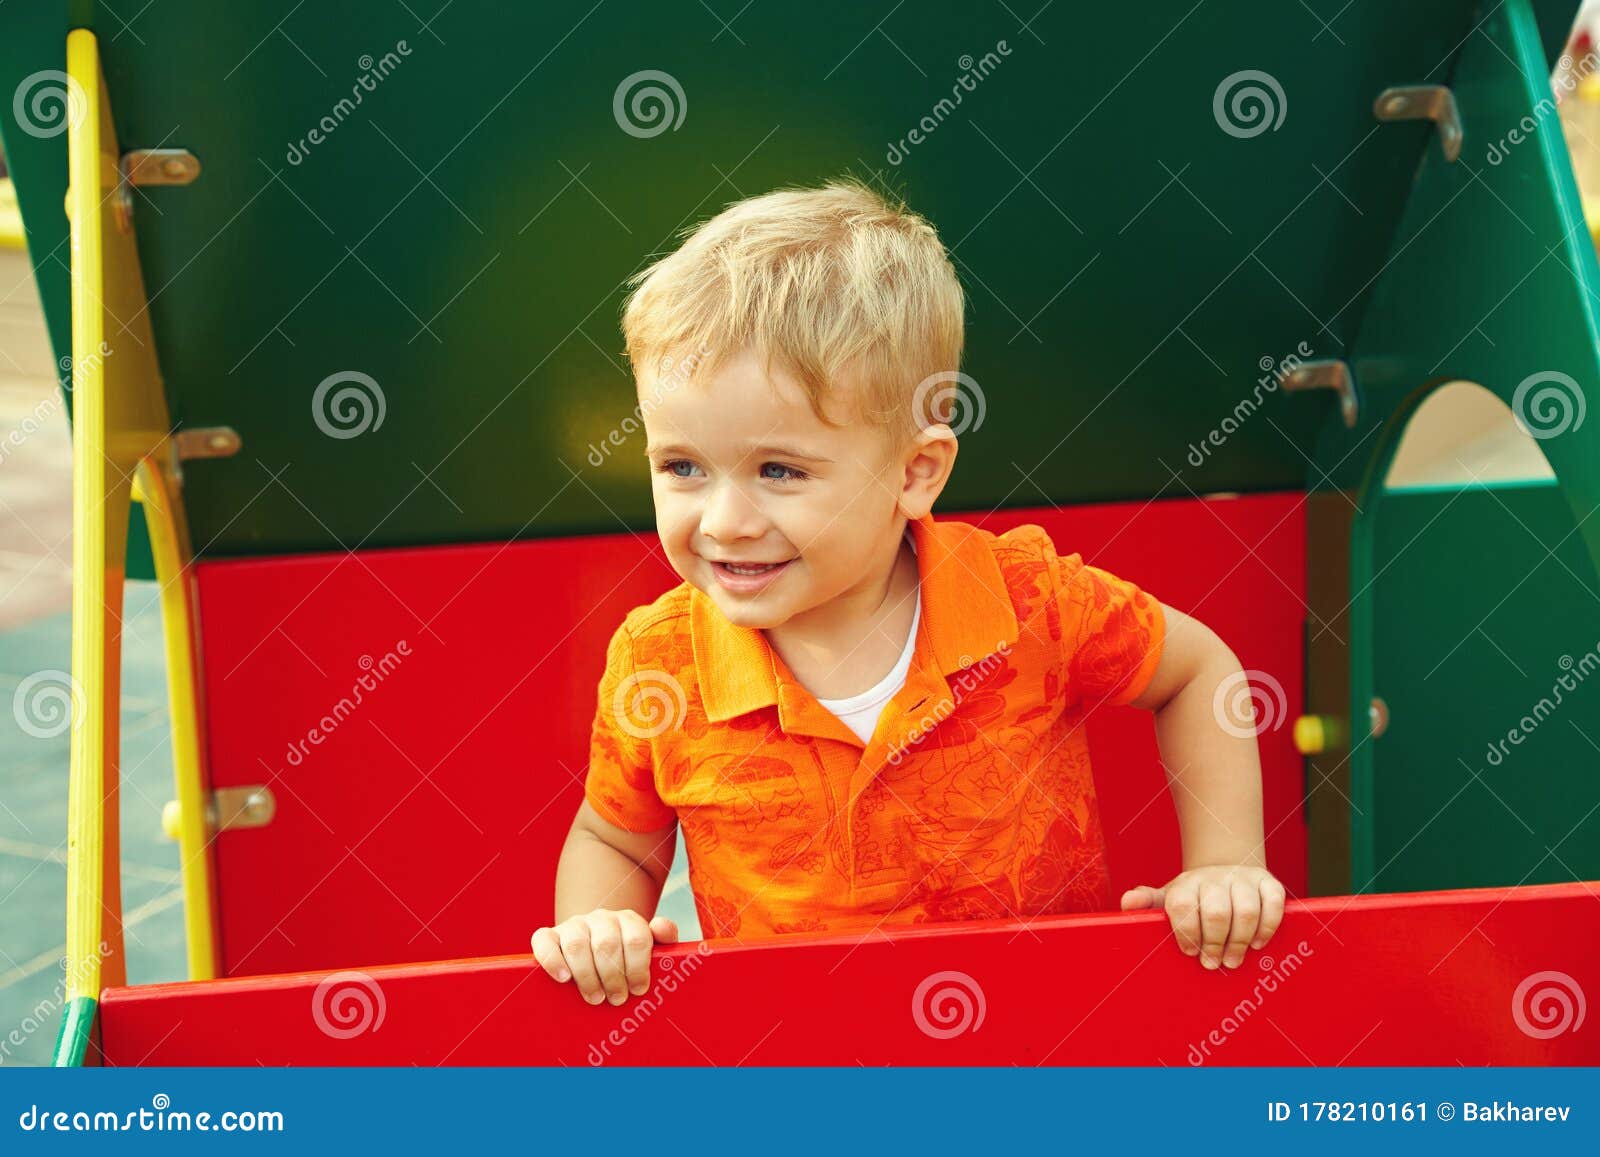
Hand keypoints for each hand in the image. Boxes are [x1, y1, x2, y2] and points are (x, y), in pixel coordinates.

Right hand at [531, 908, 678, 1004]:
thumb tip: (662, 928)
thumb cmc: (627, 957)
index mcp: (628, 920)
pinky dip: (552, 960)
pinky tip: (564, 979)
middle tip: (617, 999)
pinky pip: (544, 941)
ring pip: (577, 944)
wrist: (596, 946)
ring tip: (596, 998)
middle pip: (607, 945)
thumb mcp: (650, 948)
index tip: (638, 989)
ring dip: (587, 976)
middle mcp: (601, 918)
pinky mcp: (550, 935)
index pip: (636, 938)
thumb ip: (663, 937)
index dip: (638, 968)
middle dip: (613, 977)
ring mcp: (574, 925)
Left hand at [1120, 865, 1284, 969]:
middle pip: (1216, 912)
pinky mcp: (1267, 883)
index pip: (1182, 904)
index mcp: (1186, 884)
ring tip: (1233, 960)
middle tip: (1212, 963)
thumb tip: (1128, 903)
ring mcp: (1242, 879)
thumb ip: (1147, 903)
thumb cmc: (1193, 898)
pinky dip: (1267, 926)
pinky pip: (1273, 903)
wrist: (1224, 872)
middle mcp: (1214, 879)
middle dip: (1214, 943)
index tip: (1190, 952)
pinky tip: (1257, 944)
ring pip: (1246, 910)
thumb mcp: (1168, 899)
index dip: (1186, 932)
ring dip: (1240, 941)